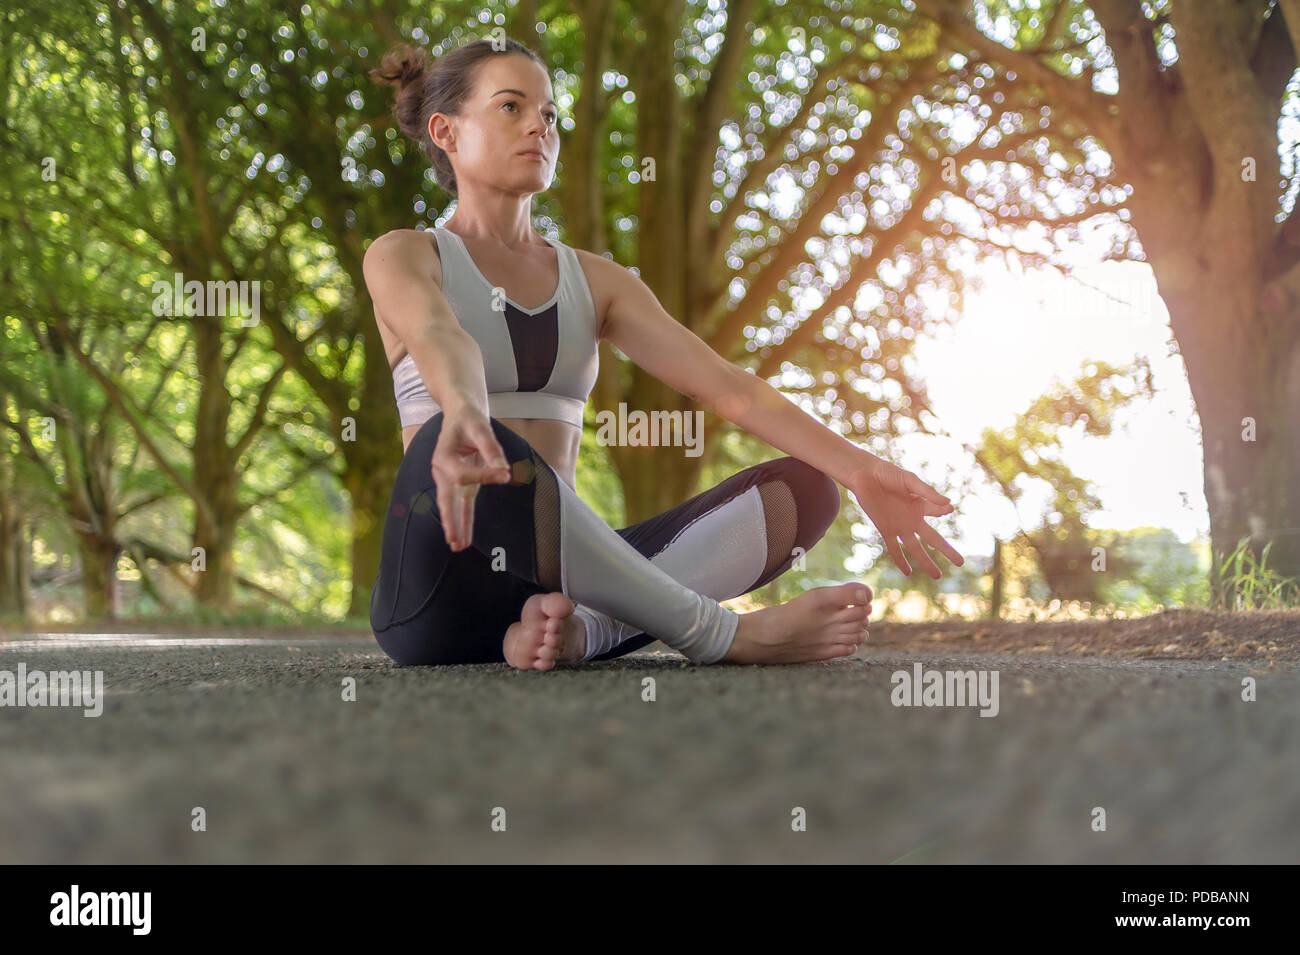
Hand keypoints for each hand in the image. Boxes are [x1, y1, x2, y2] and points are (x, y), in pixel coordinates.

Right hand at [430, 412, 511, 551]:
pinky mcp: (463, 484)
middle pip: (447, 499)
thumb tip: (503, 470)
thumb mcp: (480, 428)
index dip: (484, 476)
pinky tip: (464, 539)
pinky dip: (464, 522)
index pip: (463, 475)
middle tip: (454, 539)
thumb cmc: (469, 419)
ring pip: (452, 507)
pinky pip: (462, 505)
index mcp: (443, 456)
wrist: (460, 415)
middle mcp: (443, 471)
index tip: (504, 473)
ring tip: (457, 546)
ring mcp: (451, 480)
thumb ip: (491, 448)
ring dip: (455, 526)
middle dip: (451, 520)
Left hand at [846, 454, 963, 578]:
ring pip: (916, 548)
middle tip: (960, 562)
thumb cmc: (888, 474)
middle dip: (946, 550)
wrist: (864, 476)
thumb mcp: (910, 481)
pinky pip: (894, 548)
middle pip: (933, 538)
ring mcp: (900, 526)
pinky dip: (900, 560)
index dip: (943, 510)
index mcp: (921, 504)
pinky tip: (907, 572)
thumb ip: (928, 493)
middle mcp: (913, 518)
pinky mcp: (885, 529)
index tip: (949, 509)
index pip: (938, 511)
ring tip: (937, 576)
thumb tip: (949, 506)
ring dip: (926, 562)